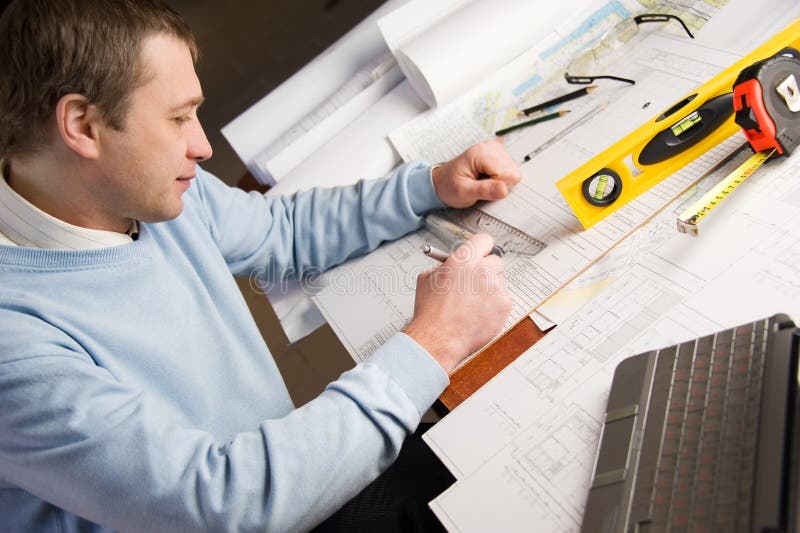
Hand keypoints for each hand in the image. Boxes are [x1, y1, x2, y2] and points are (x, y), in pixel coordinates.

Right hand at [403, 234, 511, 372]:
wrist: (438, 338)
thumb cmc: (431, 312)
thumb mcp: (427, 279)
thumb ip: (444, 266)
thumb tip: (451, 264)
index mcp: (463, 259)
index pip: (484, 240)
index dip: (481, 248)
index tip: (481, 254)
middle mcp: (482, 269)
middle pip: (495, 261)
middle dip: (487, 271)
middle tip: (476, 283)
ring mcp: (495, 287)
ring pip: (499, 282)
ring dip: (490, 290)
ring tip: (472, 305)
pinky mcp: (504, 305)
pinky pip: (503, 300)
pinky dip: (494, 307)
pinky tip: (479, 315)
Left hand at [431, 140, 521, 208]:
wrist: (442, 182)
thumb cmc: (449, 186)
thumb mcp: (463, 192)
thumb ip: (484, 190)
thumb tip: (504, 190)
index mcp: (481, 153)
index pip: (507, 174)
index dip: (497, 186)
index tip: (481, 187)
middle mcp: (490, 147)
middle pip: (512, 173)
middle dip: (499, 184)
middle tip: (480, 184)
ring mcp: (496, 149)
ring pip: (513, 172)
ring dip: (499, 182)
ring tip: (481, 181)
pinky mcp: (499, 155)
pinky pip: (511, 171)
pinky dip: (500, 178)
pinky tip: (486, 177)